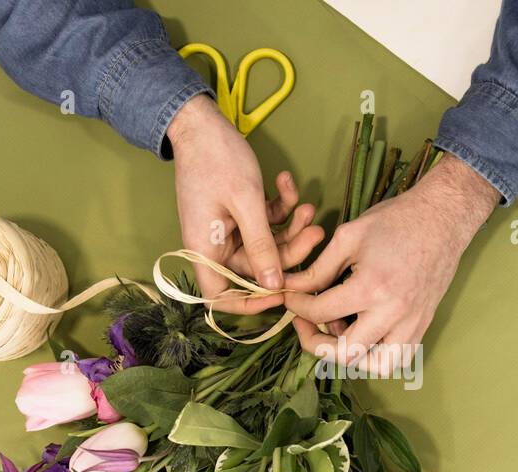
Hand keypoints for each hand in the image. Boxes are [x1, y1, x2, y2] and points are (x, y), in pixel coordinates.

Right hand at [168, 94, 323, 313]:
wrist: (202, 122)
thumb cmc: (217, 160)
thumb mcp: (245, 203)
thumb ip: (262, 247)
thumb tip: (274, 286)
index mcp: (206, 250)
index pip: (221, 297)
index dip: (250, 304)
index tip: (281, 294)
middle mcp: (216, 245)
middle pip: (257, 268)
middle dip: (290, 251)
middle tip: (315, 231)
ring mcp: (229, 229)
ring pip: (268, 245)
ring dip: (291, 227)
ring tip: (309, 206)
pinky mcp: (240, 212)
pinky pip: (267, 222)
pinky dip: (281, 207)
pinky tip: (287, 182)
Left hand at [283, 154, 498, 373]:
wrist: (442, 218)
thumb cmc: (396, 221)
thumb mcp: (348, 236)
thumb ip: (318, 268)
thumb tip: (291, 287)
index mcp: (371, 287)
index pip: (321, 313)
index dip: (297, 306)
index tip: (290, 298)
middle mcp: (393, 313)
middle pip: (345, 353)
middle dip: (314, 342)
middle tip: (305, 323)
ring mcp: (412, 323)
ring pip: (376, 365)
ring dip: (351, 358)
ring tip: (338, 334)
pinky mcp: (423, 325)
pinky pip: (398, 358)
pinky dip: (377, 356)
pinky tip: (364, 336)